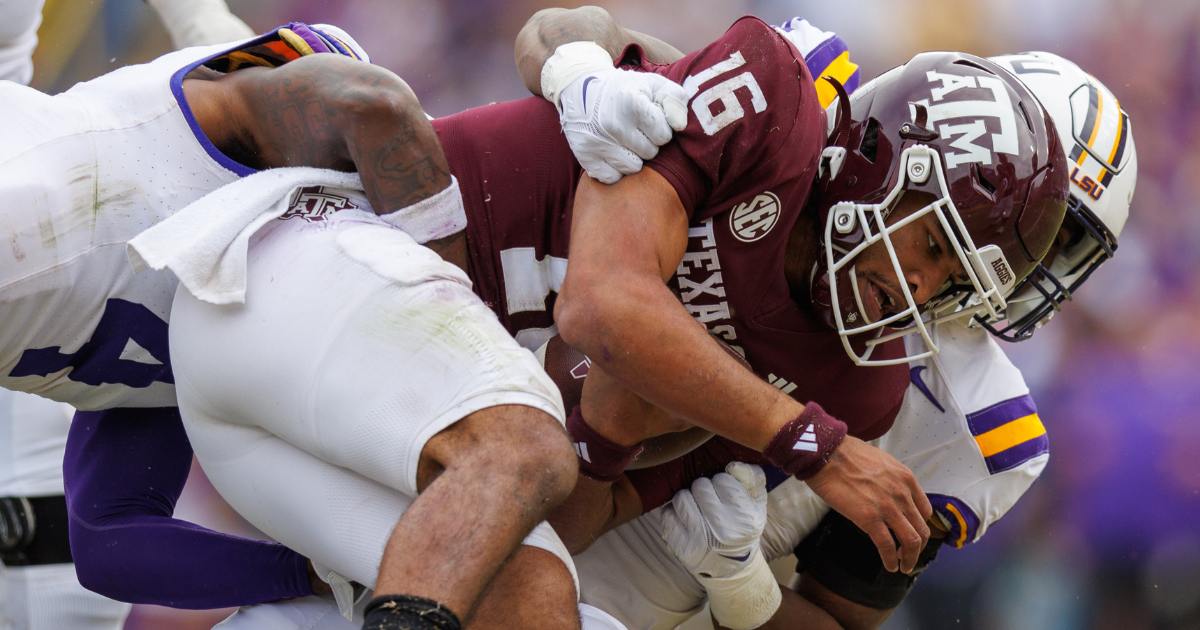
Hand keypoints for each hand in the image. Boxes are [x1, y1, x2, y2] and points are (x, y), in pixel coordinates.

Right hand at [558, 67, 688, 183]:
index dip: (660, 128)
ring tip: (624, 141)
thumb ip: (674, 99)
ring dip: (633, 157)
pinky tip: (611, 152)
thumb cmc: (624, 89)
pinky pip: (612, 177)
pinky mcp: (584, 156)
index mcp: (632, 104)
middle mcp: (613, 125)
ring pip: (633, 168)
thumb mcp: (651, 84)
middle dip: (647, 142)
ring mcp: (597, 142)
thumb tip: (680, 126)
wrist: (580, 88)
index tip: (648, 120)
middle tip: (635, 129)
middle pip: (650, 153)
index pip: (664, 136)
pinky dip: (614, 168)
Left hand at [661, 462, 766, 578]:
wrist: (729, 566)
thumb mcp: (757, 505)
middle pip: (700, 486)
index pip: (722, 479)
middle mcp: (722, 530)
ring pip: (681, 497)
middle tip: (709, 501)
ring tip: (696, 507)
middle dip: (703, 489)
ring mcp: (700, 540)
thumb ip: (752, 479)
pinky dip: (674, 513)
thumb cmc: (742, 527)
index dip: (721, 483)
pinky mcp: (681, 547)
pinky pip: (667, 514)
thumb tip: (734, 466)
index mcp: (744, 518)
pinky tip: (685, 520)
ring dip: (687, 498)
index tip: (724, 494)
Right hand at [805, 436, 931, 572]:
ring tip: (903, 567)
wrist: (827, 454)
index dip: (920, 527)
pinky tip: (889, 566)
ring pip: (911, 542)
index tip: (913, 534)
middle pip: (921, 529)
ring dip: (910, 559)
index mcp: (906, 479)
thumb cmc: (846, 454)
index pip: (924, 511)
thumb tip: (886, 491)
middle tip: (910, 556)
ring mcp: (888, 507)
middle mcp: (902, 494)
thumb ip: (890, 479)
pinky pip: (887, 546)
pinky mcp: (869, 518)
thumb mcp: (880, 462)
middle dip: (918, 548)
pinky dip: (891, 560)